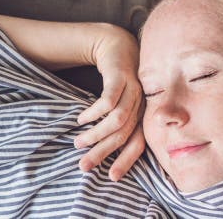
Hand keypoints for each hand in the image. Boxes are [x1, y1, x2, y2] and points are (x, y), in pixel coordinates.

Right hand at [74, 23, 145, 180]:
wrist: (117, 44)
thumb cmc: (118, 80)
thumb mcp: (122, 103)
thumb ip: (117, 125)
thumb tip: (103, 152)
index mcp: (144, 113)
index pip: (140, 142)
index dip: (127, 161)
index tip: (111, 178)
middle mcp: (142, 103)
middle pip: (124, 134)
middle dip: (103, 152)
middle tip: (84, 166)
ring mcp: (134, 89)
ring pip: (116, 120)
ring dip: (95, 134)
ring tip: (78, 142)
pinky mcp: (121, 76)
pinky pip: (108, 100)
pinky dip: (94, 112)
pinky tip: (81, 119)